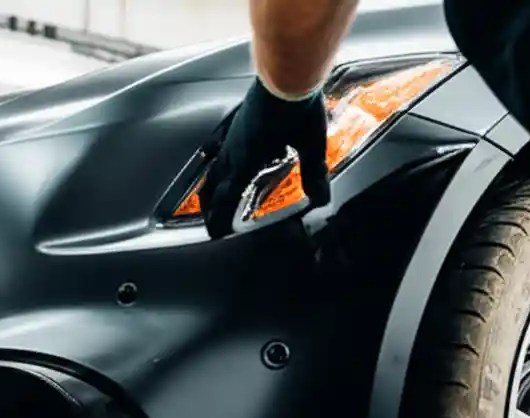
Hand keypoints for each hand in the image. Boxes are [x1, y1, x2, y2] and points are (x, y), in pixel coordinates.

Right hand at [198, 77, 330, 238]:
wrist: (287, 72)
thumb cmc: (297, 107)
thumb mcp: (311, 144)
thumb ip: (314, 173)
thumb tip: (321, 199)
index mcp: (247, 160)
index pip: (226, 196)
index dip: (219, 217)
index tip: (216, 233)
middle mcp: (234, 149)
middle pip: (213, 183)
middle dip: (210, 205)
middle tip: (209, 221)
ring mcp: (233, 133)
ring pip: (214, 165)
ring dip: (211, 184)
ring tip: (209, 194)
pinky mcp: (237, 119)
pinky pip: (219, 144)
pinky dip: (216, 157)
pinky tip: (217, 155)